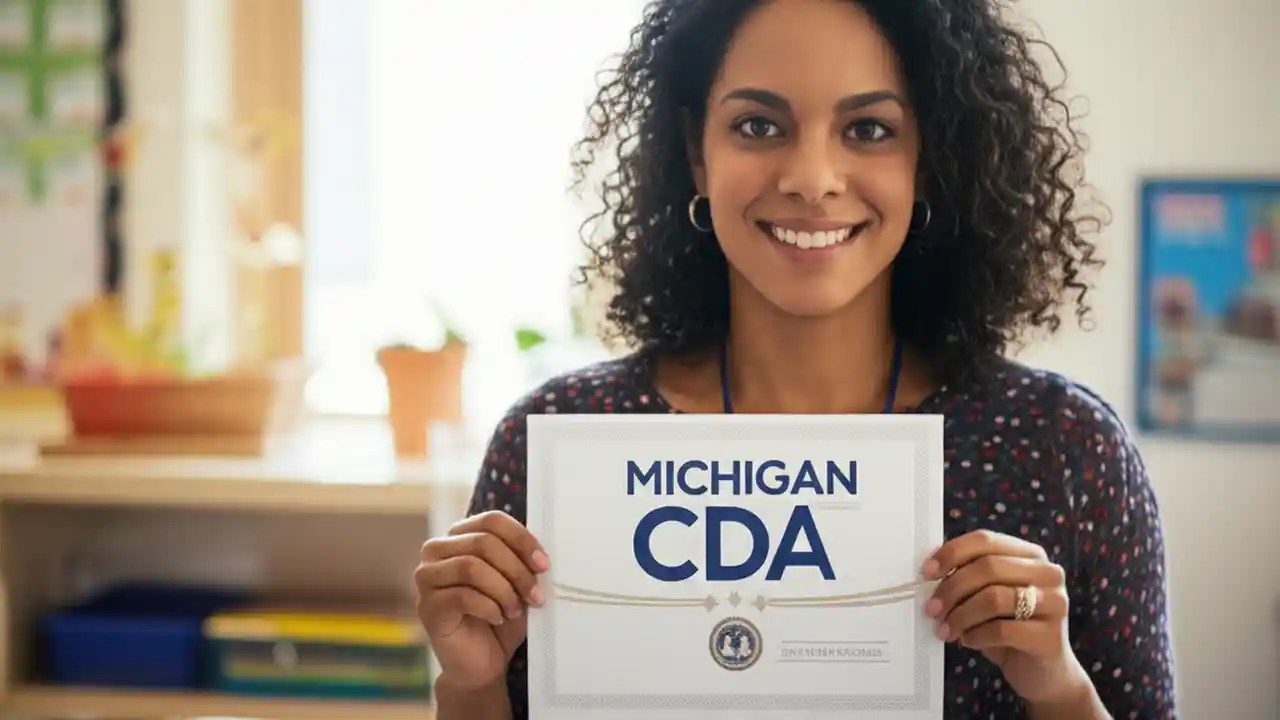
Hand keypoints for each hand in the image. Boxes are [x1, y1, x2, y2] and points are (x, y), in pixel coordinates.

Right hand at [415, 510, 548, 690]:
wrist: (481, 663)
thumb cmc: (500, 617)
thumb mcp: (517, 583)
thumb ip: (521, 561)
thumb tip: (538, 554)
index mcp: (459, 536)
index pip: (491, 520)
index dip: (521, 539)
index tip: (543, 564)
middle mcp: (436, 550)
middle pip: (483, 542)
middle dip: (516, 569)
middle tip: (535, 595)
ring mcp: (426, 577)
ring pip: (471, 567)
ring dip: (503, 590)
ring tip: (515, 610)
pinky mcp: (427, 605)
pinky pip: (462, 596)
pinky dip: (489, 608)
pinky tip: (499, 618)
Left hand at [923, 530, 1093, 708]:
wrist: (1043, 673)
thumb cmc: (1008, 629)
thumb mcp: (987, 596)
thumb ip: (967, 578)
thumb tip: (930, 570)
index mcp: (1030, 555)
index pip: (985, 540)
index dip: (952, 553)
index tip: (927, 572)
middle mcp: (1048, 573)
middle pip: (988, 567)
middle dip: (952, 588)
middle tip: (932, 609)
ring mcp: (1055, 604)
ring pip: (993, 598)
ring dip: (960, 615)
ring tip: (946, 630)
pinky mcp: (1051, 636)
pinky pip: (1001, 630)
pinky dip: (976, 635)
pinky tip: (968, 641)